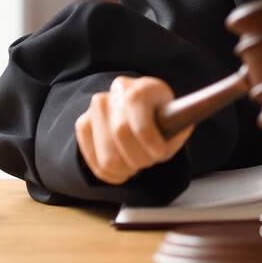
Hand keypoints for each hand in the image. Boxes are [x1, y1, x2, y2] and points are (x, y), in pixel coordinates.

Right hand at [75, 75, 194, 184]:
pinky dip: (110, 174)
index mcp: (144, 87)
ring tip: (135, 165)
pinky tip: (122, 170)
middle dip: (139, 158)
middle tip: (148, 162)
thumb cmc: (161, 118)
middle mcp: (117, 92)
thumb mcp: (176, 120)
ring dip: (125, 169)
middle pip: (121, 134)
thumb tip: (178, 132)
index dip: (151, 141)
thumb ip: (178, 129)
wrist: (140, 109)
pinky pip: (93, 161)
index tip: (160, 154)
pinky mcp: (83, 124)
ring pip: (107, 156)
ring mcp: (97, 107)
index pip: (139, 114)